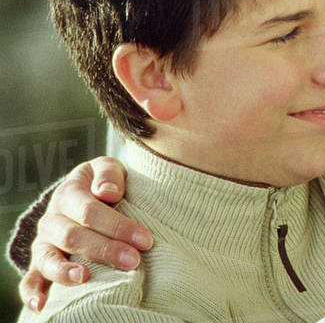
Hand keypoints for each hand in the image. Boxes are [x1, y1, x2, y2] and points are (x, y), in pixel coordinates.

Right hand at [19, 157, 152, 312]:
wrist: (84, 192)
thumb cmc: (104, 182)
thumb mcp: (108, 168)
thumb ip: (109, 175)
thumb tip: (108, 192)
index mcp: (69, 193)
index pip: (90, 211)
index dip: (118, 226)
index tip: (146, 240)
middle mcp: (52, 219)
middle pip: (74, 236)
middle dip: (106, 249)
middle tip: (134, 261)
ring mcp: (44, 243)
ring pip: (48, 258)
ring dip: (66, 271)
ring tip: (85, 278)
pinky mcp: (39, 262)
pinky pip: (31, 279)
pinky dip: (33, 292)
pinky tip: (42, 304)